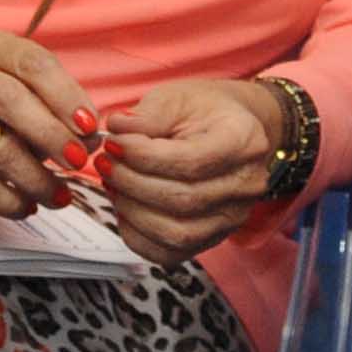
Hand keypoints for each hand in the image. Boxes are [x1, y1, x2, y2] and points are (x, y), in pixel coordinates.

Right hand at [0, 30, 98, 218]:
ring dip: (35, 177)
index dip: (66, 95)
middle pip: (10, 100)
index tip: (90, 126)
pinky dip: (8, 199)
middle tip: (79, 161)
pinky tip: (27, 206)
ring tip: (59, 195)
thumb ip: (61, 113)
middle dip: (51, 134)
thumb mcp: (30, 97)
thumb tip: (92, 141)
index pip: (33, 64)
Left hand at [101, 79, 289, 268]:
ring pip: (176, 233)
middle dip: (132, 183)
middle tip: (105, 162)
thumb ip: (149, 114)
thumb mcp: (178, 98)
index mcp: (245, 141)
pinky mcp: (213, 238)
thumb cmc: (204, 112)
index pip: (191, 161)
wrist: (229, 130)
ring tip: (113, 183)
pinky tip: (125, 208)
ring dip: (132, 210)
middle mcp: (247, 184)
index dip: (144, 157)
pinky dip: (137, 235)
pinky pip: (170, 253)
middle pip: (183, 200)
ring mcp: (233, 217)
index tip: (114, 143)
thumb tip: (117, 130)